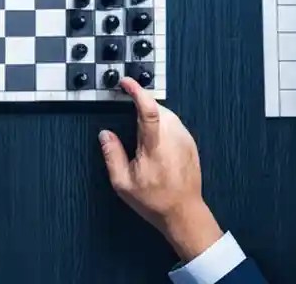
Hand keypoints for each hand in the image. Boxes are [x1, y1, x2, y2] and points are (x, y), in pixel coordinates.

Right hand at [99, 77, 223, 261]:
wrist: (184, 212)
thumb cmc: (155, 201)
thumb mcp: (123, 183)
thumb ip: (112, 155)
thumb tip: (105, 135)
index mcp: (155, 147)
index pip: (148, 110)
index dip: (137, 92)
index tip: (126, 83)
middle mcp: (172, 139)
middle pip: (157, 108)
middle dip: (142, 104)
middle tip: (129, 113)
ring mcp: (184, 140)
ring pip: (167, 114)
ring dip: (153, 114)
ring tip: (142, 133)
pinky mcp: (190, 143)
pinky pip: (175, 124)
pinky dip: (163, 124)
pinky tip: (155, 141)